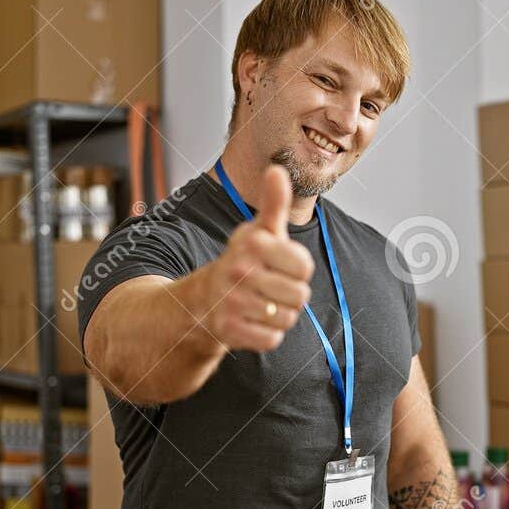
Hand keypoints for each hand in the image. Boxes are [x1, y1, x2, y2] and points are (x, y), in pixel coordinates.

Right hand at [192, 166, 315, 351]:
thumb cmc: (242, 262)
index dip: (298, 269)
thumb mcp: (258, 232)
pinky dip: (268, 334)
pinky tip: (254, 322)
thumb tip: (278, 169)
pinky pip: (272, 339)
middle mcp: (239, 271)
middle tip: (271, 289)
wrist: (203, 299)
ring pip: (287, 318)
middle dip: (291, 295)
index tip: (281, 266)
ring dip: (280, 315)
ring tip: (262, 304)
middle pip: (300, 295)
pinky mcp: (229, 331)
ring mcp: (232, 302)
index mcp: (252, 244)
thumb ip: (274, 204)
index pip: (305, 267)